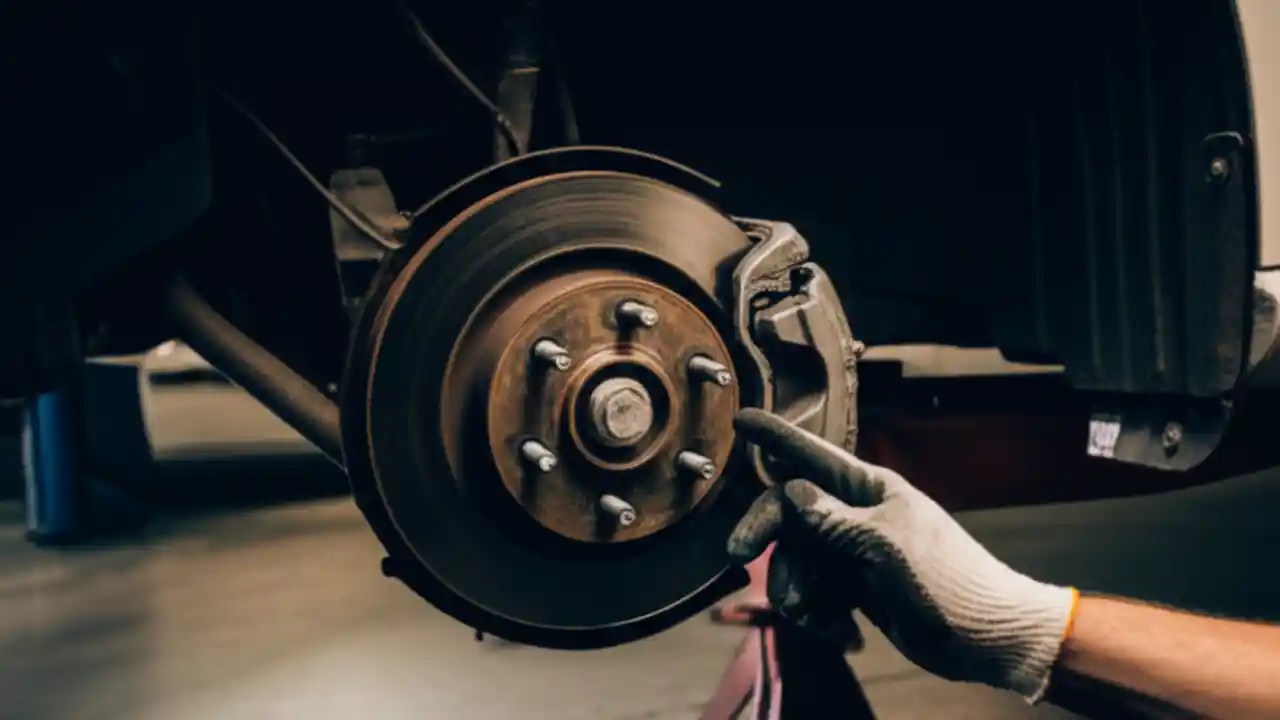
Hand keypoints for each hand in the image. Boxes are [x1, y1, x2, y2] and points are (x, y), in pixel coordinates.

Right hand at [728, 409, 1077, 700]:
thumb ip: (836, 521)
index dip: (776, 436)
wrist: (988, 640)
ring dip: (799, 593)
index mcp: (870, 490)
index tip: (741, 418)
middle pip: (789, 512)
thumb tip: (791, 490)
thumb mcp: (889, 548)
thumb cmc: (951, 583)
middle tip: (736, 554)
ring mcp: (854, 552)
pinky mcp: (855, 588)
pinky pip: (815, 592)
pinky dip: (822, 617)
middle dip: (765, 535)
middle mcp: (857, 515)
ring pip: (797, 559)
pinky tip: (846, 636)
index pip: (813, 456)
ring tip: (824, 623)